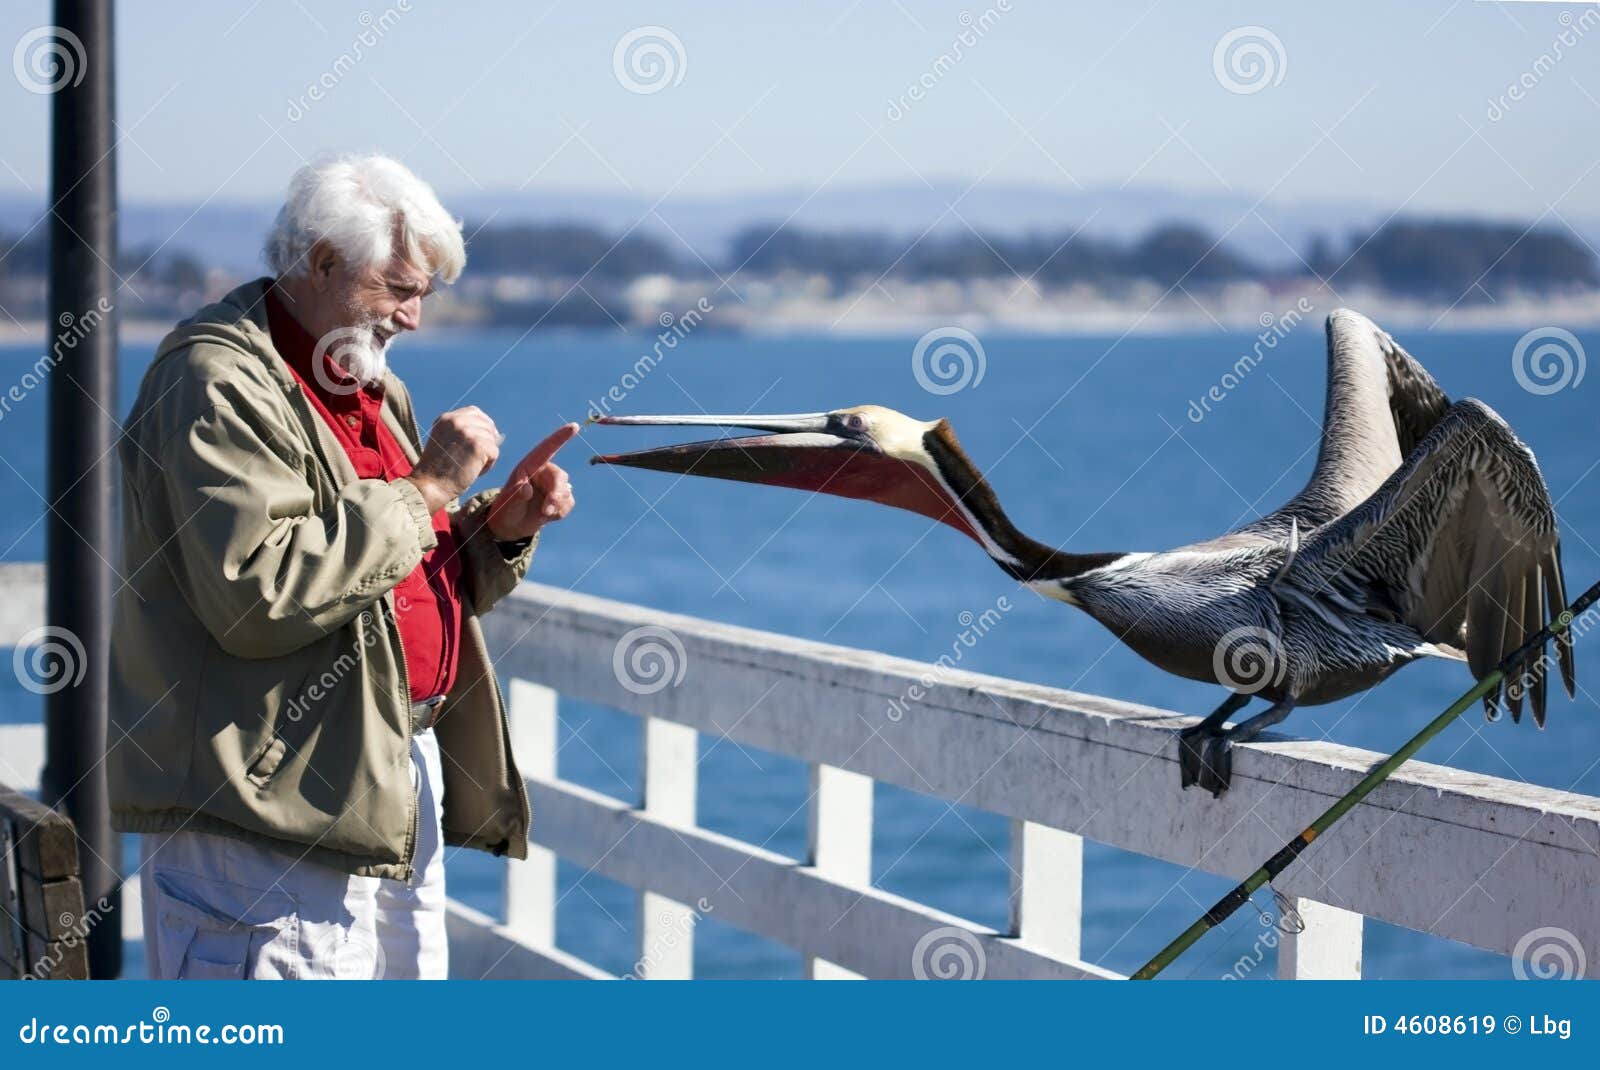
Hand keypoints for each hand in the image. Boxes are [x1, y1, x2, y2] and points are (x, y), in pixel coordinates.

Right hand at [403, 406, 502, 514]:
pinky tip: (473, 471)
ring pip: (492, 440)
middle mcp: (457, 421)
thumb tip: (497, 434)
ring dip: (486, 455)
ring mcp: (468, 432)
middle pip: (487, 425)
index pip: (474, 411)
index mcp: (446, 418)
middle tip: (474, 459)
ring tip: (469, 466)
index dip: (483, 424)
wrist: (430, 485)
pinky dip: (488, 465)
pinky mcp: (478, 445)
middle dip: (487, 441)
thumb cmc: (438, 469)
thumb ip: (462, 432)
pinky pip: (494, 452)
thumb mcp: (445, 441)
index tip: (483, 439)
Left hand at [486, 423, 579, 539]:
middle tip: (548, 510)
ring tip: (544, 514)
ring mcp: (553, 485)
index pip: (547, 449)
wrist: (511, 526)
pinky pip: (569, 502)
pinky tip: (548, 516)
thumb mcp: (507, 503)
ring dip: (557, 505)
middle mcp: (543, 473)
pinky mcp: (560, 498)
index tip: (574, 426)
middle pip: (560, 477)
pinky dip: (560, 512)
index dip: (561, 437)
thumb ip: (516, 495)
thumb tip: (526, 488)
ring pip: (566, 490)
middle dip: (556, 494)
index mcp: (529, 466)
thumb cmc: (506, 509)